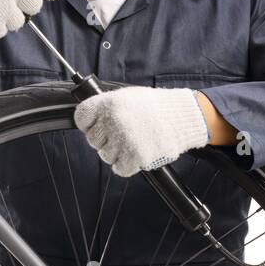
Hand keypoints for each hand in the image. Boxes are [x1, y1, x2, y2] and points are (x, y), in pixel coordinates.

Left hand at [73, 86, 210, 176]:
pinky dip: (127, 165)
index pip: (81, 117)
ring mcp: (124, 140)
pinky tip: (136, 154)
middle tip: (123, 134)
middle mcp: (113, 121)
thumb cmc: (155, 107)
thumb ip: (106, 107)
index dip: (89, 124)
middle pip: (93, 140)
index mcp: (109, 103)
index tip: (97, 125)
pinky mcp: (135, 156)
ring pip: (106, 156)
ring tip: (134, 142)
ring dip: (118, 153)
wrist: (183, 116)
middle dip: (106, 140)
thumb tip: (88, 121)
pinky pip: (120, 168)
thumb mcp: (127, 96)